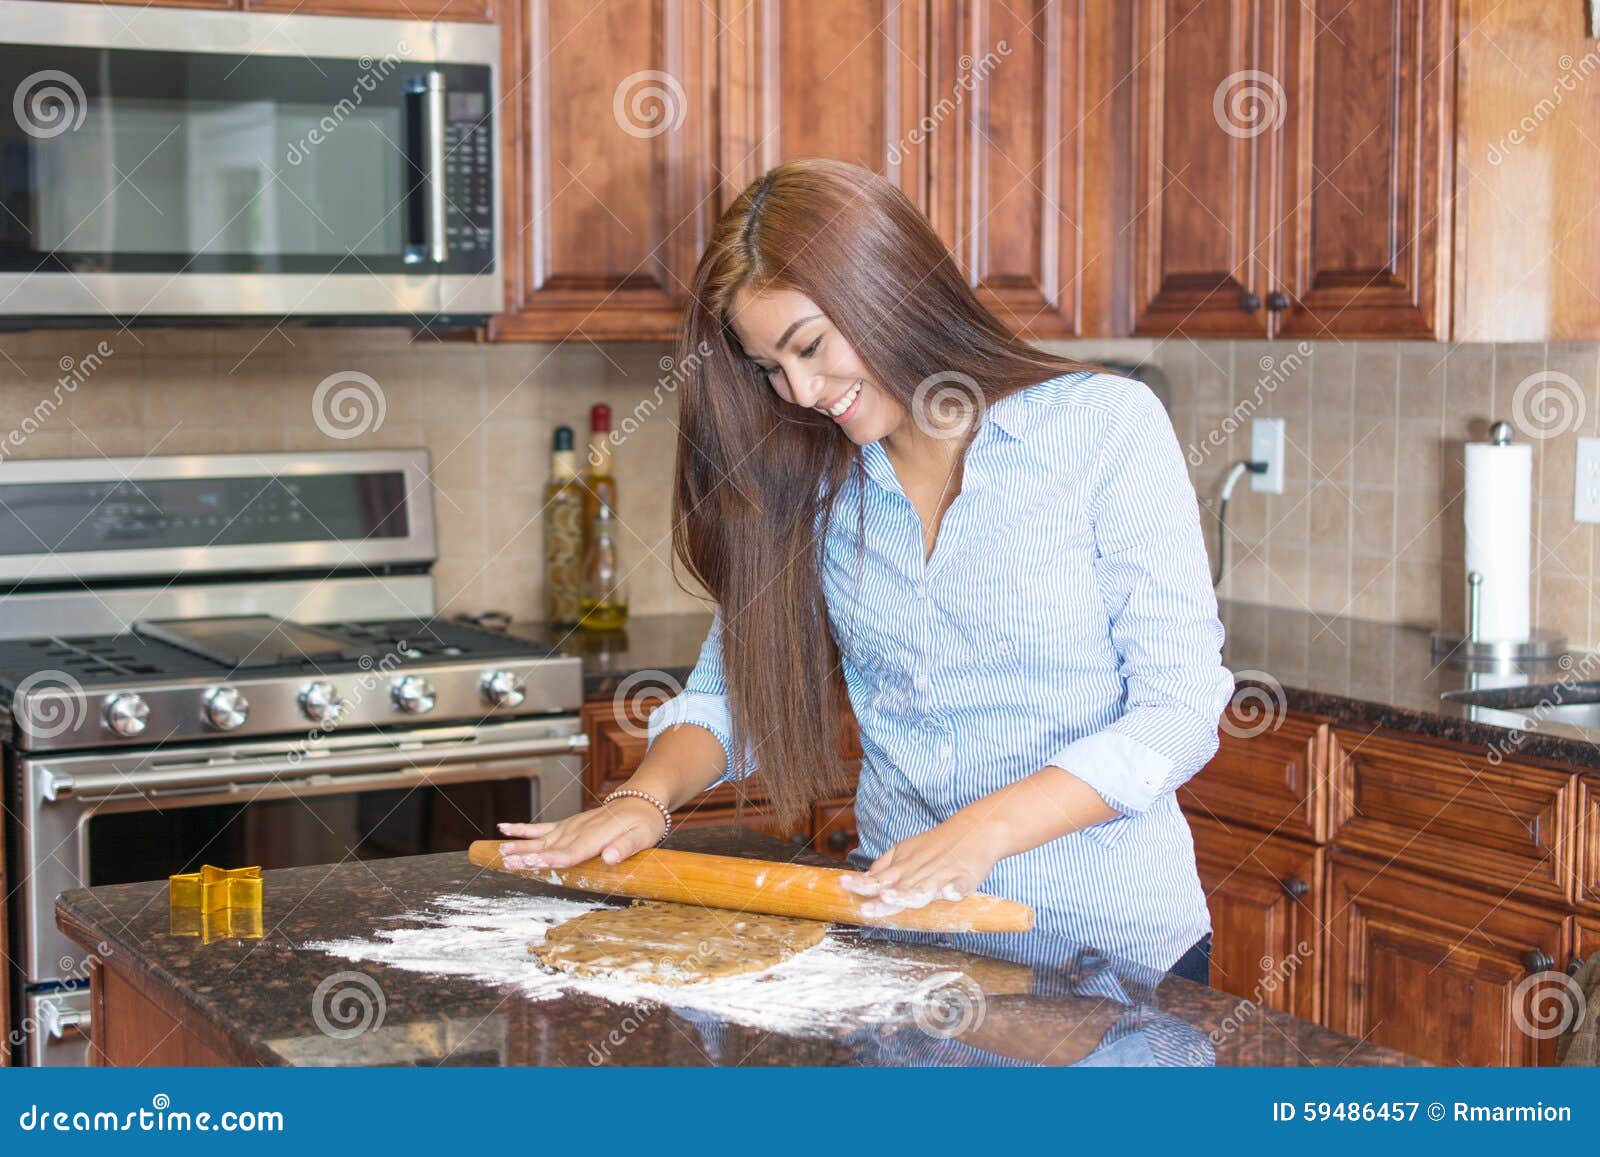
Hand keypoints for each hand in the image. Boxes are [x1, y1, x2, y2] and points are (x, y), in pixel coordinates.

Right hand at [496, 796, 665, 869]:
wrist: (640, 802)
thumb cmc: (643, 824)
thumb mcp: (642, 837)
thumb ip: (626, 847)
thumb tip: (610, 858)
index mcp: (596, 836)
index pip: (571, 851)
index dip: (552, 858)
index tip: (533, 862)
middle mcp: (579, 830)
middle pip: (550, 846)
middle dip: (528, 855)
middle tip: (507, 862)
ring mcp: (571, 826)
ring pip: (541, 838)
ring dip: (520, 845)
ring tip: (500, 853)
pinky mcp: (567, 825)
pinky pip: (542, 827)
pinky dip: (523, 828)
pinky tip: (504, 829)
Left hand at [837, 813, 1004, 916]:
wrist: (974, 830)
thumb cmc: (937, 844)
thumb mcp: (906, 849)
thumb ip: (885, 865)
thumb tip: (864, 877)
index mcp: (905, 867)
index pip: (879, 878)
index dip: (861, 884)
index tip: (842, 884)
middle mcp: (920, 872)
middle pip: (898, 889)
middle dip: (881, 898)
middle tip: (866, 907)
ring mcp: (942, 876)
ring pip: (924, 889)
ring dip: (909, 895)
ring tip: (894, 899)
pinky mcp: (964, 879)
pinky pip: (959, 886)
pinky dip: (953, 890)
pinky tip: (948, 894)